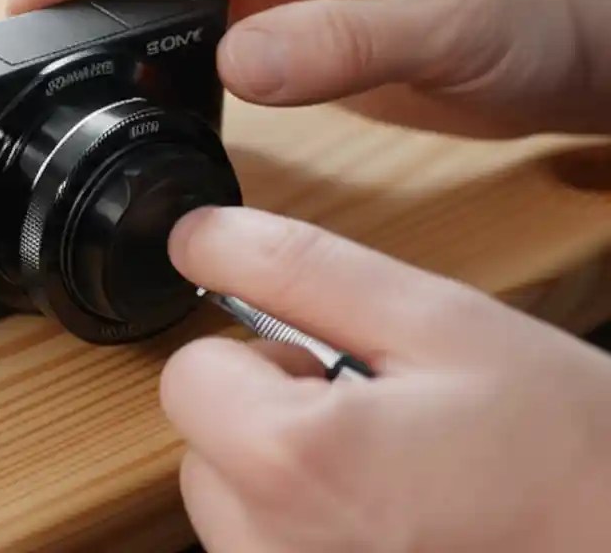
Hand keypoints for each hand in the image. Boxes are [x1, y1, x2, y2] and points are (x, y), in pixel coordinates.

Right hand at [8, 0, 610, 137]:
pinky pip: (206, 39)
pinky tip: (137, 90)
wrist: (556, 61)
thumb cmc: (521, 20)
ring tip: (63, 67)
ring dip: (126, 30)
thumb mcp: (438, 28)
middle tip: (30, 41)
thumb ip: (337, 44)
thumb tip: (233, 60)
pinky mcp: (286, 26)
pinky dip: (167, 63)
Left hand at [162, 206, 610, 551]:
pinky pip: (267, 550)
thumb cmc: (568, 452)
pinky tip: (390, 520)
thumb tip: (193, 236)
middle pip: (203, 443)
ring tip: (395, 477)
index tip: (339, 372)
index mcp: (291, 464)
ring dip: (291, 477)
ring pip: (233, 502)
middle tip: (383, 425)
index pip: (188, 374)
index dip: (263, 355)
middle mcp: (268, 552)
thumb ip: (296, 269)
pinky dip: (309, 528)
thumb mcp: (437, 323)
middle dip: (274, 417)